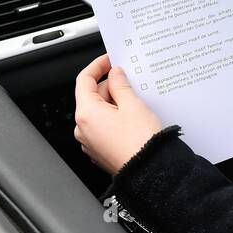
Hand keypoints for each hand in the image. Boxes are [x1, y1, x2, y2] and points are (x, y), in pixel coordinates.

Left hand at [73, 53, 163, 174]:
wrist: (149, 172)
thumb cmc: (141, 142)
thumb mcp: (133, 105)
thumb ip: (120, 85)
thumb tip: (114, 74)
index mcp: (86, 113)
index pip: (84, 80)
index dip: (97, 66)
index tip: (109, 60)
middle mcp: (83, 128)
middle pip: (91, 97)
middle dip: (110, 87)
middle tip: (131, 83)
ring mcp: (90, 141)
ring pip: (98, 112)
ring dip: (114, 104)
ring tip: (135, 104)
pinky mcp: (99, 151)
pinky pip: (103, 127)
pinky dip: (114, 118)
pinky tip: (132, 118)